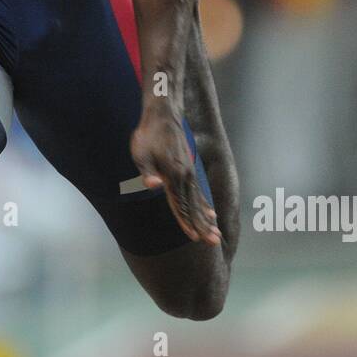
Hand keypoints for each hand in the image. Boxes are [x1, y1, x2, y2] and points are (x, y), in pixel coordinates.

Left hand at [130, 107, 220, 244]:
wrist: (163, 113)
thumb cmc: (147, 135)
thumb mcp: (140, 153)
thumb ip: (147, 172)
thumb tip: (153, 186)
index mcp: (172, 175)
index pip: (180, 204)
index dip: (186, 222)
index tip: (195, 238)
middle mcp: (184, 176)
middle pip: (194, 206)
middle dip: (203, 226)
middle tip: (214, 243)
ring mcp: (189, 172)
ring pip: (199, 201)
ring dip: (206, 220)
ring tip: (216, 234)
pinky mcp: (189, 168)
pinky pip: (199, 191)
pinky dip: (205, 204)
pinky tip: (212, 213)